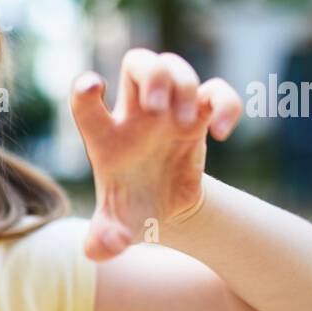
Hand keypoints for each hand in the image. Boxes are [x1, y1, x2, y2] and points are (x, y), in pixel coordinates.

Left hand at [69, 48, 242, 260]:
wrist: (164, 211)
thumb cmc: (132, 213)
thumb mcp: (116, 231)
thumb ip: (105, 240)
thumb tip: (105, 248)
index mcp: (105, 137)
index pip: (85, 103)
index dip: (85, 89)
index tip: (94, 85)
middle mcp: (135, 115)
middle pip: (137, 62)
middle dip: (150, 74)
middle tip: (156, 106)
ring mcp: (168, 111)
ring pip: (175, 67)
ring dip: (184, 86)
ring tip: (185, 124)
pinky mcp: (200, 116)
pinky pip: (217, 90)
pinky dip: (226, 102)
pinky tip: (221, 134)